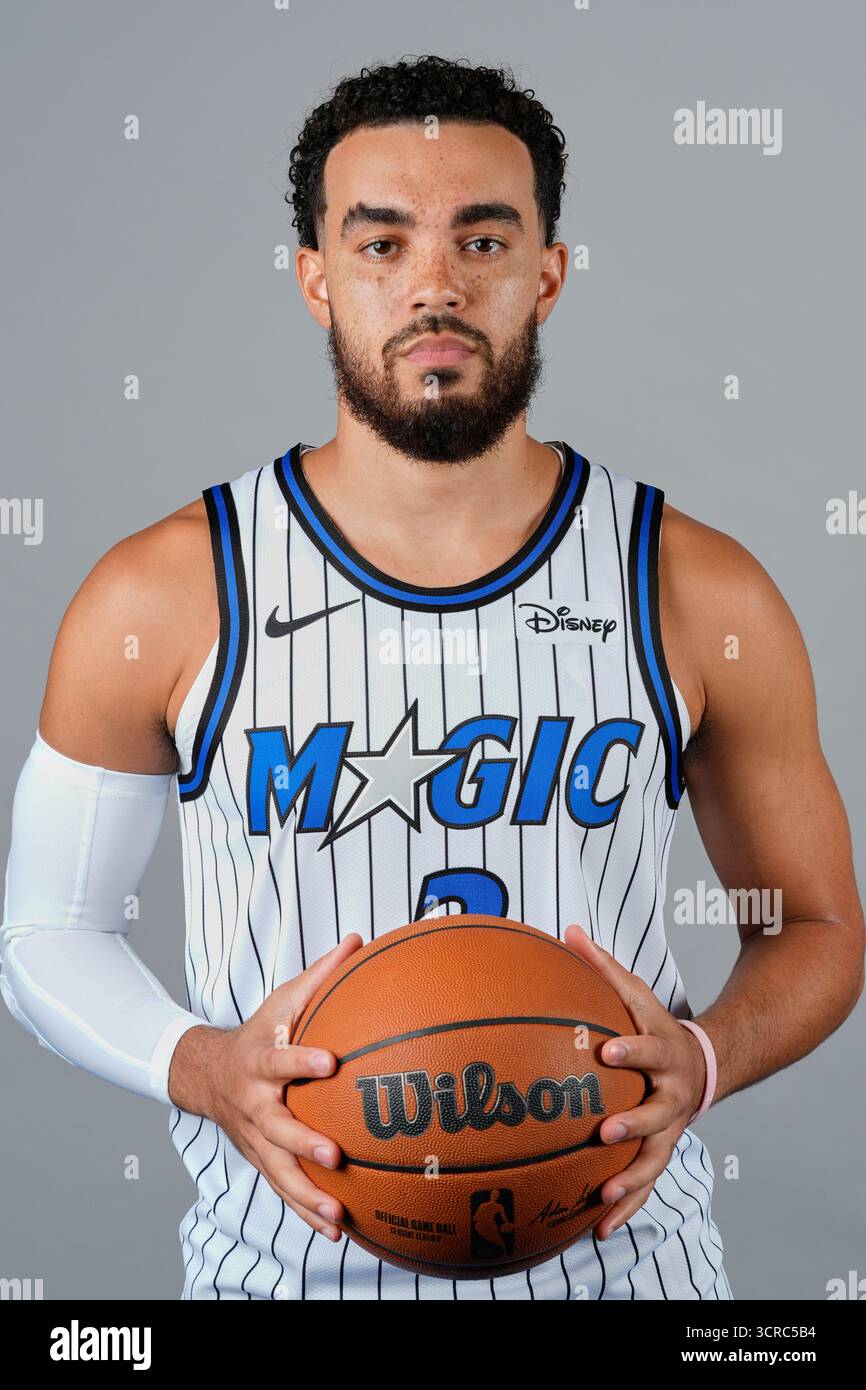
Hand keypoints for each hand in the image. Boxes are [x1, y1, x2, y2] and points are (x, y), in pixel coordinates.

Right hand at [168, 934, 363, 1241]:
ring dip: (307, 1195)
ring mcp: (256, 1137)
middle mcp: (255, 1103)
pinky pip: (284, 1190)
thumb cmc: (259, 1032)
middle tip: (334, 1154)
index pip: (281, 1058)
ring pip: (279, 1170)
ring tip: (337, 1214)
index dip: (302, 1060)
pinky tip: (336, 1230)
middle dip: (303, 1143)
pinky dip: (307, 1212)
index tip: (330, 1062)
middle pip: (277, 1126)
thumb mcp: (282, 1001)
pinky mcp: (261, 1160)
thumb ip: (320, 976)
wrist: (206, 1073)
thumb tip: (360, 940)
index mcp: (260, 1060)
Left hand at [564, 924, 707, 1239]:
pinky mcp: (660, 1154)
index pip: (646, 1047)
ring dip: (631, 1181)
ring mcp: (669, 1128)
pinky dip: (626, 1208)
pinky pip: (644, 1186)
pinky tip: (599, 1230)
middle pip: (656, 1112)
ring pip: (654, 1159)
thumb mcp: (635, 994)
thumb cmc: (655, 1026)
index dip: (630, 1050)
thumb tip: (567, 930)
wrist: (703, 1065)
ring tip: (604, 1197)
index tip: (605, 1052)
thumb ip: (603, 967)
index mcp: (662, 1051)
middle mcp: (670, 1094)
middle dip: (633, 1123)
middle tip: (605, 1132)